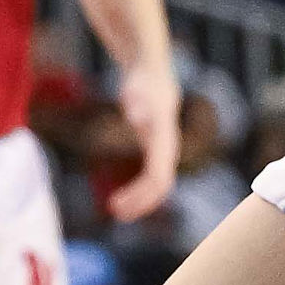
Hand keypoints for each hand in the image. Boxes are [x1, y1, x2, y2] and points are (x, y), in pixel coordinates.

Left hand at [103, 57, 183, 222]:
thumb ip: (137, 102)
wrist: (150, 71)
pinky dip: (139, 190)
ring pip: (158, 184)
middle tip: (116, 213)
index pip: (159, 175)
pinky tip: (122, 197)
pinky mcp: (155, 149)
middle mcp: (168, 147)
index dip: (141, 194)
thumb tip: (135, 116)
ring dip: (140, 200)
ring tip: (116, 209)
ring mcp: (163, 149)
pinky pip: (152, 177)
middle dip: (141, 202)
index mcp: (165, 138)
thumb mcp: (137, 90)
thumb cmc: (142, 80)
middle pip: (161, 185)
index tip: (120, 203)